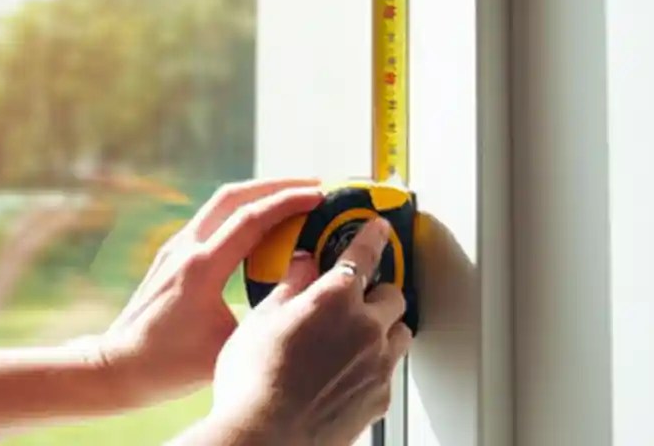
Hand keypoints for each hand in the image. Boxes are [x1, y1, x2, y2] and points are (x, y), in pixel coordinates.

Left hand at [94, 179, 321, 405]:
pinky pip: (210, 220)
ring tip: (292, 198)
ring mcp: (174, 248)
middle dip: (275, 185)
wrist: (118, 366)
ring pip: (220, 204)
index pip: (251, 219)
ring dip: (257, 195)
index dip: (288, 202)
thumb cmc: (170, 365)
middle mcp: (185, 248)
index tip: (319, 195)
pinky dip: (239, 212)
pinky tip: (260, 226)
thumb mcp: (228, 346)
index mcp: (201, 268)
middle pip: (234, 196)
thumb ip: (265, 316)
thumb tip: (303, 292)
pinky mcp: (170, 255)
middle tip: (313, 186)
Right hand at [191, 218, 412, 445]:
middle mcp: (366, 328)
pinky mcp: (379, 399)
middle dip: (377, 293)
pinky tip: (345, 374)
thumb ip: (289, 285)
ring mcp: (378, 366)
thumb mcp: (261, 319)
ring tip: (352, 338)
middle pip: (394, 295)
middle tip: (353, 300)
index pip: (364, 254)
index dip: (372, 236)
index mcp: (335, 298)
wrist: (265, 438)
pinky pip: (388, 372)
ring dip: (382, 329)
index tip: (378, 228)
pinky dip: (374, 367)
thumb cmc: (254, 381)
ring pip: (399, 334)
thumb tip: (302, 262)